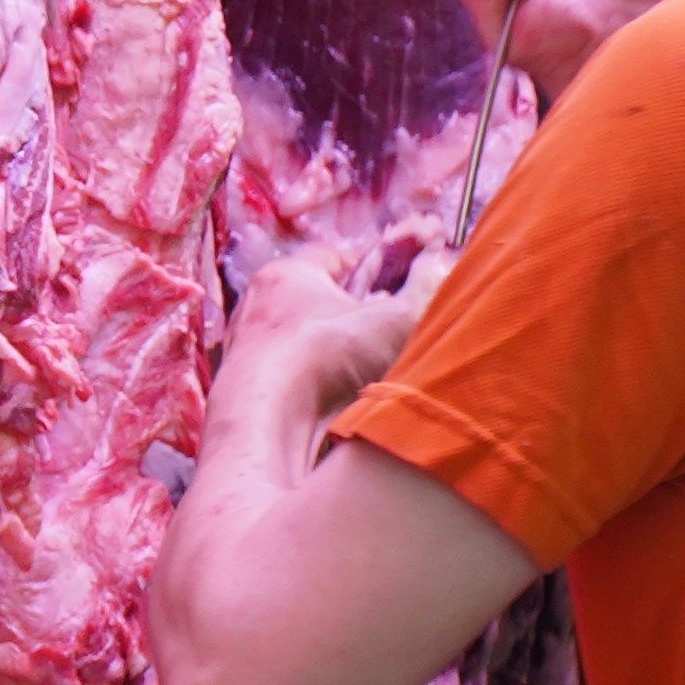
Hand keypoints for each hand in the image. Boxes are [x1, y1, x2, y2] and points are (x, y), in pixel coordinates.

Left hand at [215, 258, 417, 454]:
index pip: (334, 257)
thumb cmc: (324, 358)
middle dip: (351, 317)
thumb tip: (442, 273)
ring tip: (363, 378)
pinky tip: (333, 407)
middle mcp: (256, 307)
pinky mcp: (241, 393)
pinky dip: (309, 389)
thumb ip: (424, 294)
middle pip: (317, 303)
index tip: (395, 286)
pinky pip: (285, 381)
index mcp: (286, 274)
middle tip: (384, 336)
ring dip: (330, 357)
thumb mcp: (393, 320)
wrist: (263, 428)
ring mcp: (244, 352)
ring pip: (300, 344)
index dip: (370, 268)